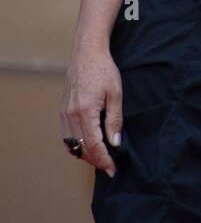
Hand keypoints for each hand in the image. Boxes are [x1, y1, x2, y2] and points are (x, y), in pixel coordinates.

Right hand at [61, 42, 123, 177]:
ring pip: (71, 144)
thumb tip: (115, 143)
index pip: (94, 145)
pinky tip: (87, 145)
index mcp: (85, 112)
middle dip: (95, 160)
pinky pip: (66, 135)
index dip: (103, 160)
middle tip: (108, 166)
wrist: (87, 53)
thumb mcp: (116, 94)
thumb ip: (115, 120)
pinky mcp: (63, 110)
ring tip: (100, 158)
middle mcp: (71, 115)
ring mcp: (65, 113)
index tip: (112, 169)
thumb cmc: (104, 70)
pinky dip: (75, 144)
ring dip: (85, 154)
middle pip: (81, 148)